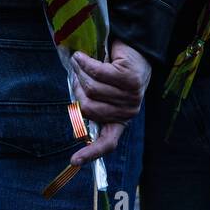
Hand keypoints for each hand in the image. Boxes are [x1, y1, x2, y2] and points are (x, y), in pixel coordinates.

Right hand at [70, 39, 150, 163]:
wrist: (135, 48)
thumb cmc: (115, 71)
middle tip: (76, 75)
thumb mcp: (104, 91)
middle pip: (89, 108)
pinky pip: (97, 73)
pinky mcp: (130, 78)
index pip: (108, 142)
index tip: (74, 161)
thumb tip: (76, 111)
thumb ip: (92, 102)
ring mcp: (132, 95)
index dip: (90, 153)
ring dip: (80, 72)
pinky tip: (80, 57)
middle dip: (77, 89)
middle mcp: (129, 111)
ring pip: (92, 89)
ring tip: (79, 62)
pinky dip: (85, 63)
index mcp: (121, 119)